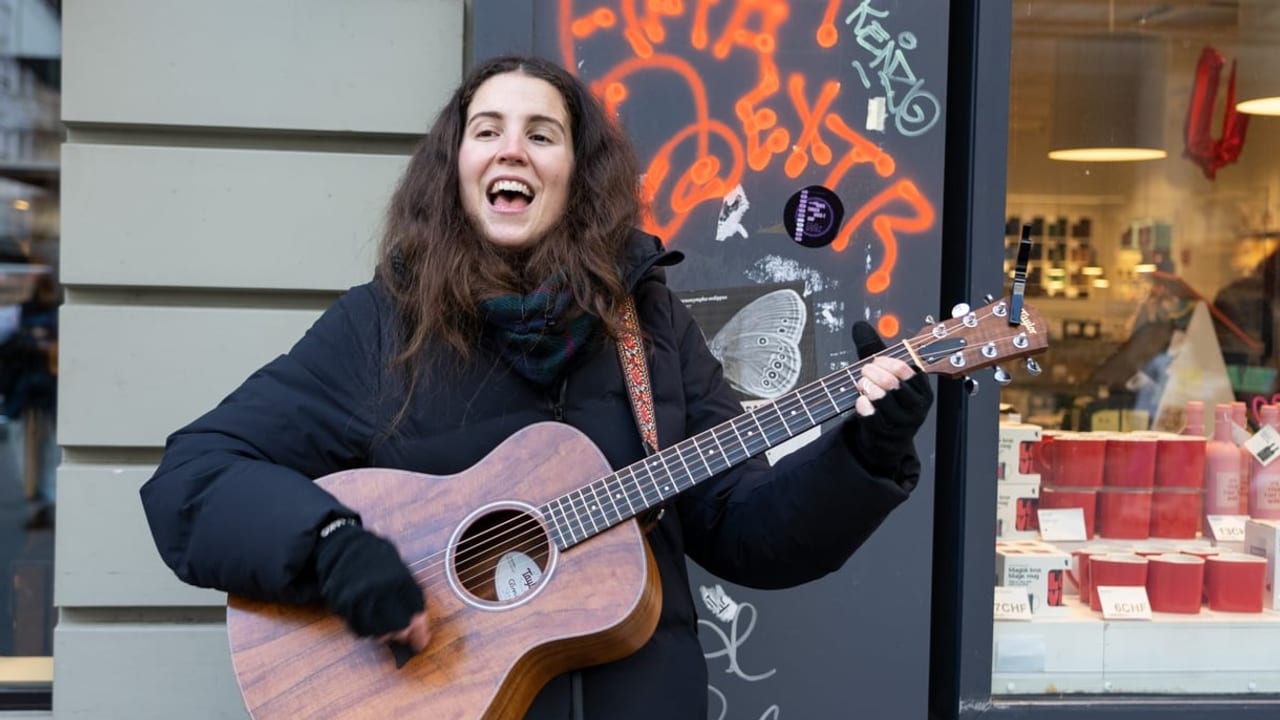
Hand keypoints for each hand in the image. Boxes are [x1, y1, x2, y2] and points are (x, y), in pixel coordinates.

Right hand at [314, 522, 430, 652]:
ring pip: (377, 633)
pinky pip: (357, 628)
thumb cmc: (376, 558)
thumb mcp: (399, 568)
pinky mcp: (342, 604)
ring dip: (383, 633)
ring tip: (383, 624)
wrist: (343, 546)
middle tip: (401, 632)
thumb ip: (409, 594)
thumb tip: (419, 627)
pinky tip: (368, 620)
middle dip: (402, 633)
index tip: (420, 643)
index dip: (420, 633)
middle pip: (399, 628)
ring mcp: (360, 598)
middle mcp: (381, 590)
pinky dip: (364, 629)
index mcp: (400, 580)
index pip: (416, 615)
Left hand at [842, 321, 932, 474]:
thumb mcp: (888, 376)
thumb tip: (859, 325)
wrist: (887, 439)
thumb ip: (875, 350)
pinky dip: (860, 403)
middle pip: (891, 382)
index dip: (887, 362)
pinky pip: (869, 413)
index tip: (876, 361)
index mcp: (924, 391)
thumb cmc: (889, 402)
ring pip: (879, 397)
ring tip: (862, 384)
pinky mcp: (884, 434)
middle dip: (872, 372)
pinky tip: (860, 400)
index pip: (907, 370)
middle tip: (864, 370)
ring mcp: (901, 423)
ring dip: (865, 386)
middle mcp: (916, 408)